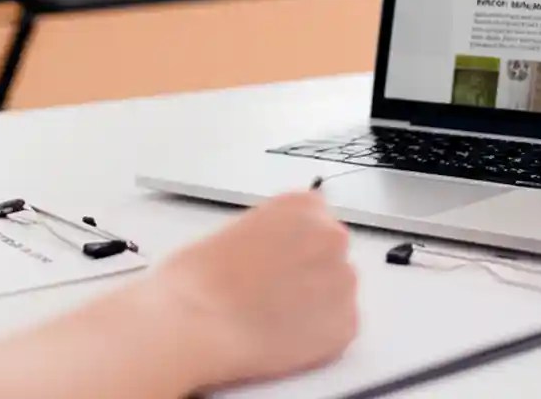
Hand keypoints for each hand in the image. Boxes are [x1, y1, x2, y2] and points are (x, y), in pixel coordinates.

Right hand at [149, 191, 357, 388]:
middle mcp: (331, 237)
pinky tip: (283, 336)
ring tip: (272, 317)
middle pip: (330, 254)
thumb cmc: (198, 280)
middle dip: (307, 272)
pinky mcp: (346, 325)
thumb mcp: (232, 230)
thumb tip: (273, 252)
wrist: (195, 323)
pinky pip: (338, 326)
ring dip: (314, 302)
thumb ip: (269, 235)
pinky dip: (317, 335)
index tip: (279, 260)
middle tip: (273, 292)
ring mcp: (343, 282)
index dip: (294, 244)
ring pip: (336, 291)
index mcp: (304, 205)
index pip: (316, 220)